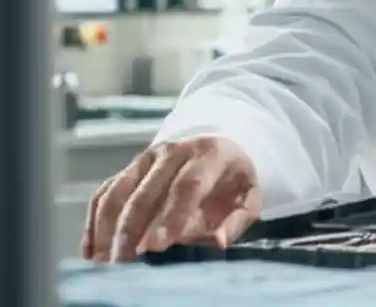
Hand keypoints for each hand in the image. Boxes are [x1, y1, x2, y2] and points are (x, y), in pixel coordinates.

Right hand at [82, 136, 261, 262]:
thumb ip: (237, 220)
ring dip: (108, 230)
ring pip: (118, 193)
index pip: (187, 186)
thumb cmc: (232, 179)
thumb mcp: (248, 195)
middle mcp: (173, 152)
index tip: (157, 248)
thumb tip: (218, 242)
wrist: (217, 146)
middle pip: (145, 193)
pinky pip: (104, 194)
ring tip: (107, 262)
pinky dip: (94, 224)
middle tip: (126, 263)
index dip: (171, 217)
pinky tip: (93, 251)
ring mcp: (145, 159)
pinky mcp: (127, 169)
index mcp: (209, 155)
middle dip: (132, 231)